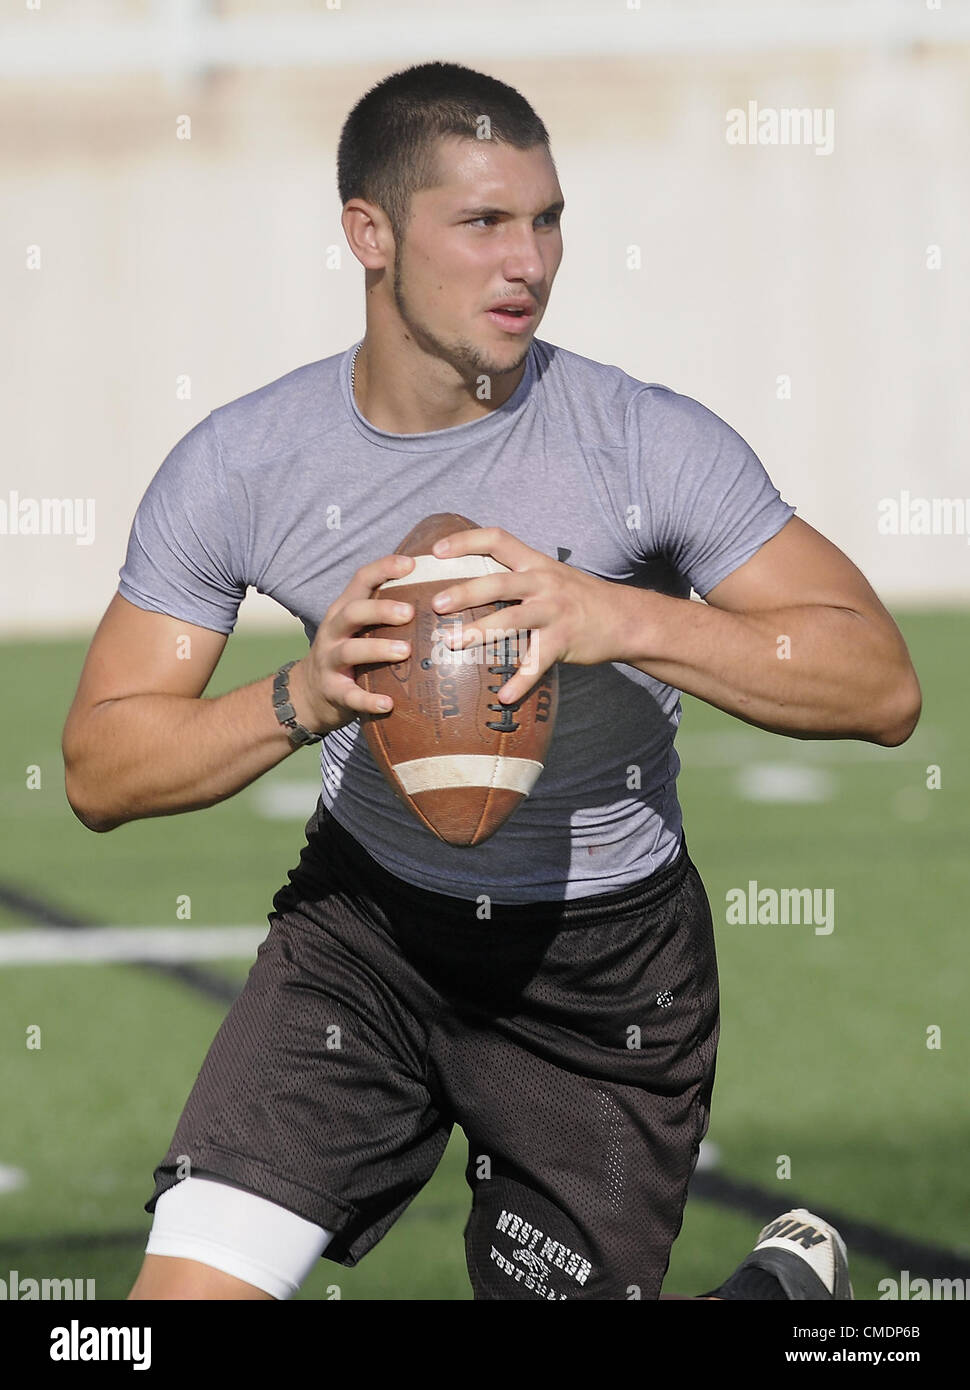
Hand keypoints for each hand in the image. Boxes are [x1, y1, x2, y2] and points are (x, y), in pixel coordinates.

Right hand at [289, 552, 416, 732]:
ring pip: (350, 651)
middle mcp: (334, 630)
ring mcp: (330, 661)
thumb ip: (386, 610)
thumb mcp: (359, 626)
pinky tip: (388, 703)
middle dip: (381, 610)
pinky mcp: (333, 691)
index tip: (411, 564)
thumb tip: (440, 593)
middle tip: (411, 612)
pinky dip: (369, 700)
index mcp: (344, 609)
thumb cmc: (348, 652)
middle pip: (353, 612)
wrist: (309, 693)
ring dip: (378, 649)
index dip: (384, 568)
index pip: (361, 580)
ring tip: (406, 652)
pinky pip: (350, 696)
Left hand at [428, 526, 630, 704]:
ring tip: (452, 645)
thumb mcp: (551, 576)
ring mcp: (554, 612)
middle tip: (436, 603)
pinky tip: (504, 697)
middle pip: (498, 582)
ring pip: (512, 619)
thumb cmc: (579, 598)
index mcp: (536, 563)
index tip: (437, 550)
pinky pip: (537, 663)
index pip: (498, 540)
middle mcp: (544, 583)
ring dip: (480, 632)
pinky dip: (521, 681)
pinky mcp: (564, 640)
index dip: (466, 541)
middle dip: (465, 592)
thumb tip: (471, 585)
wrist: (626, 618)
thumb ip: (517, 577)